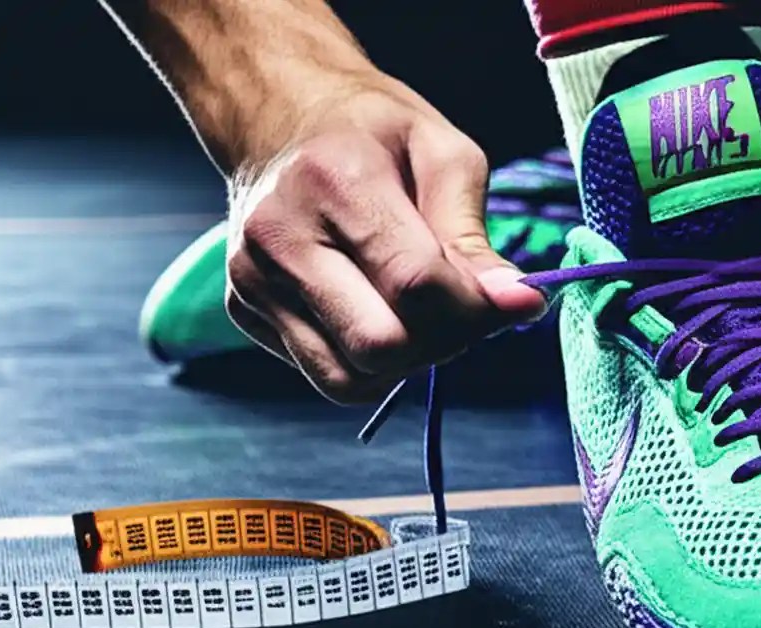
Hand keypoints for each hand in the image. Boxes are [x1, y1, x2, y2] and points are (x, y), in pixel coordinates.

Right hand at [225, 75, 544, 402]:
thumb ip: (475, 235)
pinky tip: (382, 314)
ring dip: (407, 364)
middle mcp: (281, 237)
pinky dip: (370, 364)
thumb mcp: (443, 153)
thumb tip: (517, 305)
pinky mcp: (243, 311)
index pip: (415, 284)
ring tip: (422, 316)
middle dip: (443, 343)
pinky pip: (326, 374)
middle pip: (380, 345)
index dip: (478, 310)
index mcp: (334, 181)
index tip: (513, 303)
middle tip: (464, 312)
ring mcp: (253, 280)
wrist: (278, 114)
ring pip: (349, 379)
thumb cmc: (373, 131)